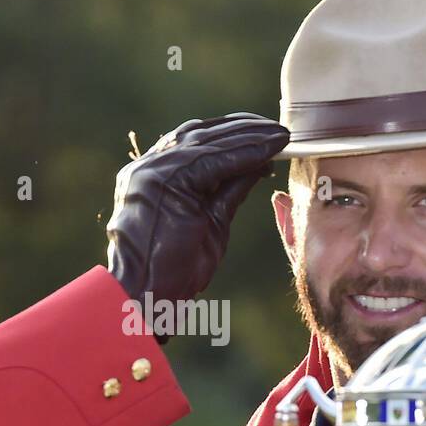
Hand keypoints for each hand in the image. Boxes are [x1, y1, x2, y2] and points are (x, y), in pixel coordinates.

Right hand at [106, 114, 288, 325]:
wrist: (145, 297)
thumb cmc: (174, 272)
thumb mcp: (209, 221)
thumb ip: (228, 191)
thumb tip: (258, 166)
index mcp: (151, 176)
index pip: (192, 142)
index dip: (229, 134)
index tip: (261, 134)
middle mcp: (148, 167)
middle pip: (199, 133)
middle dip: (241, 128)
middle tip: (277, 131)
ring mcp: (153, 171)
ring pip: (208, 141)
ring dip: (248, 136)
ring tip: (280, 136)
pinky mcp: (164, 180)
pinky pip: (214, 159)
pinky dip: (245, 152)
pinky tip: (270, 150)